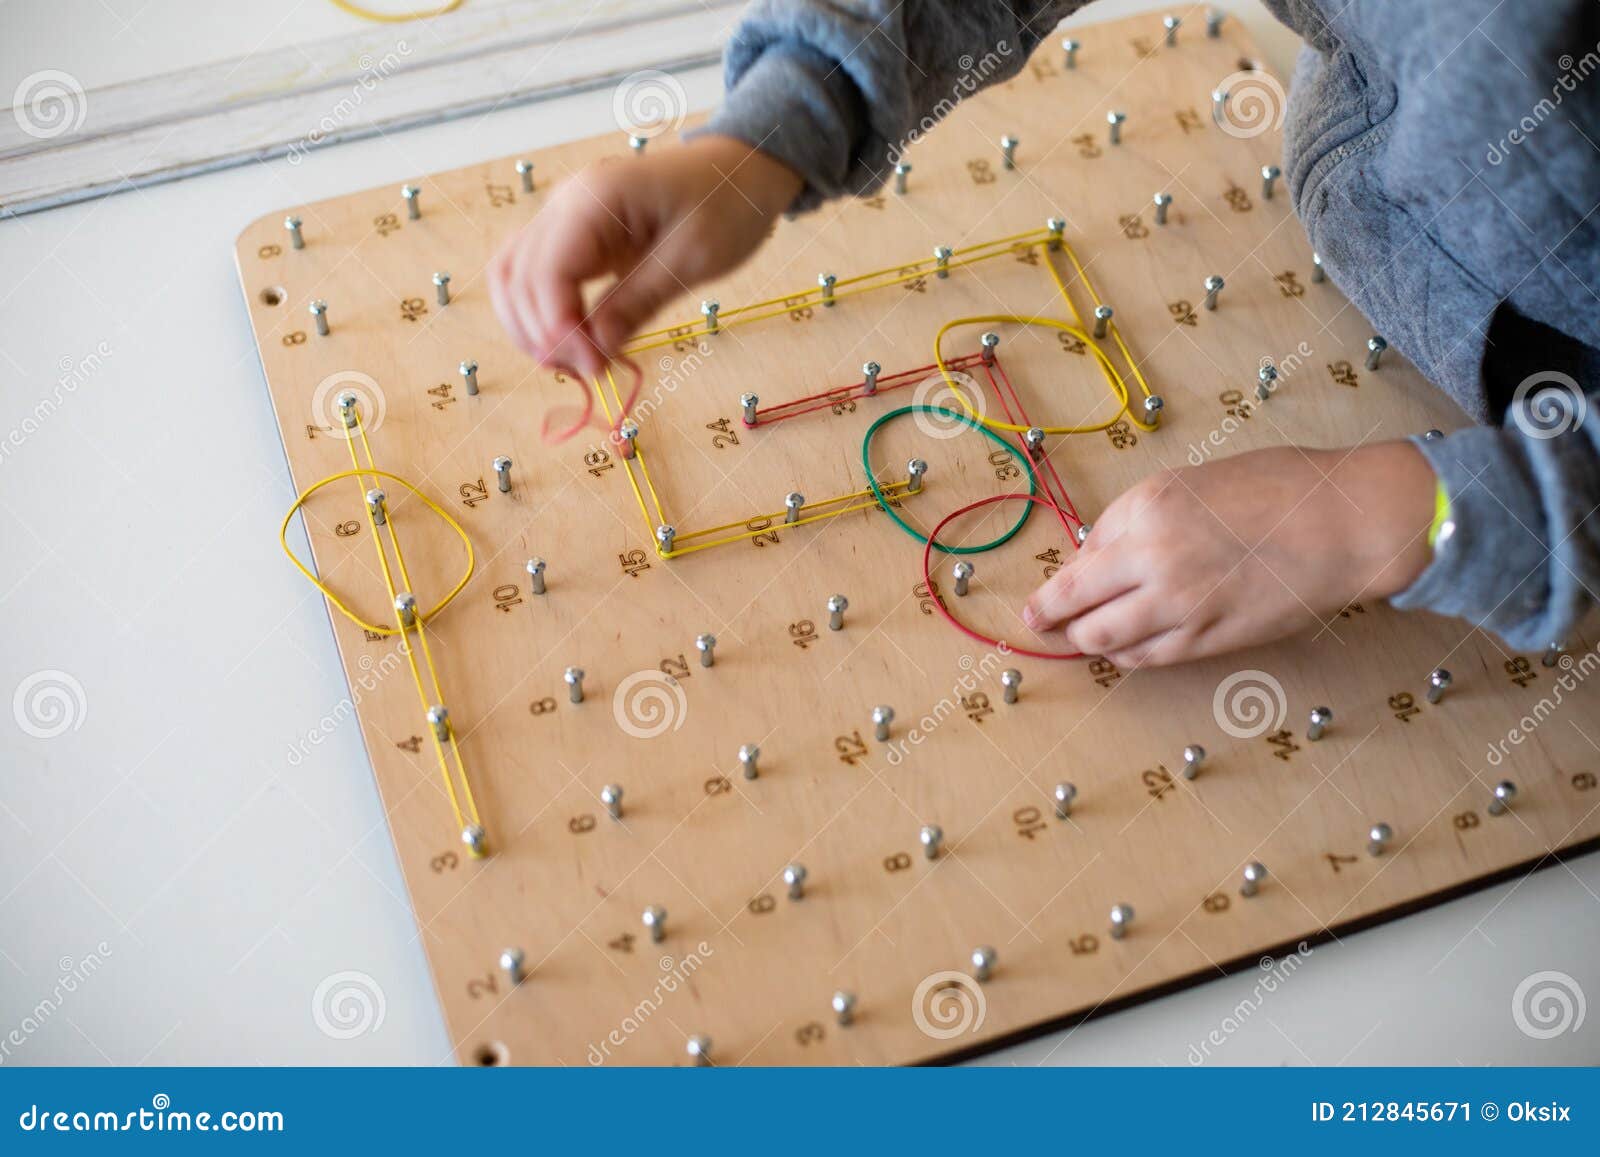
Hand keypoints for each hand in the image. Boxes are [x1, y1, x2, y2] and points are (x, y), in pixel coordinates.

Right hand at [488, 134, 802, 378]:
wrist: (738, 172)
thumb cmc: (725, 206)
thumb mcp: (692, 260)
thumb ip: (638, 302)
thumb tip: (595, 349)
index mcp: (595, 198)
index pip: (547, 272)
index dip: (560, 328)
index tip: (595, 368)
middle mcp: (565, 202)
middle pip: (520, 278)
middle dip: (546, 335)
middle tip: (592, 373)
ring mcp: (562, 217)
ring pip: (513, 277)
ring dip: (530, 327)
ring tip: (574, 364)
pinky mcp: (570, 236)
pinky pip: (532, 275)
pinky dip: (539, 312)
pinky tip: (567, 343)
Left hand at [1023, 441, 1437, 666]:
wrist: (1343, 523)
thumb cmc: (1277, 489)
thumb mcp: (1193, 481)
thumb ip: (1140, 516)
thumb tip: (1099, 553)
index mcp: (1146, 508)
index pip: (1082, 553)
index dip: (1063, 575)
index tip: (1046, 591)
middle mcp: (1152, 558)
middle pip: (1075, 601)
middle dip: (1048, 614)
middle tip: (1036, 622)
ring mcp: (1178, 604)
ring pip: (1103, 637)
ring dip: (1084, 639)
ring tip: (1078, 636)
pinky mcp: (1207, 639)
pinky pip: (1146, 656)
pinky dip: (1125, 654)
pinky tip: (1122, 648)